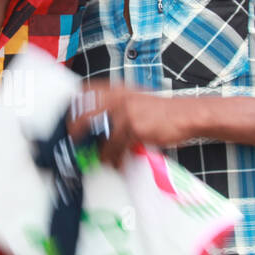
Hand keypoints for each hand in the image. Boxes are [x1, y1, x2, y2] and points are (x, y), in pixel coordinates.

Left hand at [66, 83, 180, 164]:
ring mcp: (126, 113)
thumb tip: (98, 125)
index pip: (87, 92)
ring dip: (98, 151)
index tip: (69, 118)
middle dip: (76, 130)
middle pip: (86, 113)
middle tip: (75, 141)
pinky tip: (115, 164)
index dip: (75, 105)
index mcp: (119, 90)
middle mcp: (119, 98)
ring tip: (99, 159)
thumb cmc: (162, 112)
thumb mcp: (137, 102)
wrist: (185, 115)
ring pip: (101, 136)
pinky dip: (114, 159)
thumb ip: (118, 109)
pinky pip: (116, 148)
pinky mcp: (134, 128)